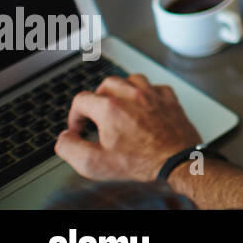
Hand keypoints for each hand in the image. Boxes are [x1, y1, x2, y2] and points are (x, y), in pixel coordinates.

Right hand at [54, 73, 201, 182]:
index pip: (81, 99)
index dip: (75, 115)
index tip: (80, 129)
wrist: (177, 162)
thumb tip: (65, 137)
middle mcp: (133, 96)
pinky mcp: (170, 99)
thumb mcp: (94, 163)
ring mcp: (154, 95)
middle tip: (97, 116)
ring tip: (119, 107)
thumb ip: (70, 148)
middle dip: (97, 99)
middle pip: (106, 84)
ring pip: (132, 79)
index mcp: (111, 108)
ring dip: (122, 91)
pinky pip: (155, 87)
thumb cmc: (140, 163)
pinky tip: (144, 107)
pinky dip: (146, 94)